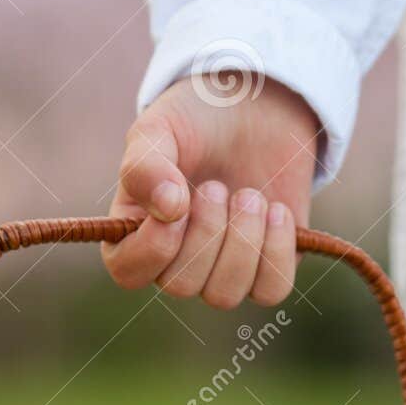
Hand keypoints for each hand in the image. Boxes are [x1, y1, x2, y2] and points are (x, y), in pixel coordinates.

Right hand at [103, 74, 318, 307]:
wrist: (257, 108)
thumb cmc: (196, 119)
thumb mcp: (160, 128)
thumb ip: (146, 165)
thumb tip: (167, 209)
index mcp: (135, 231)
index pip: (128, 272)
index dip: (154, 247)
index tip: (178, 205)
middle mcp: (174, 261)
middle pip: (181, 286)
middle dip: (206, 233)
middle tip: (216, 186)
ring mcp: (220, 270)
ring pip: (224, 296)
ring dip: (242, 241)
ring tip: (250, 195)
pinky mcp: (266, 269)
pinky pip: (271, 290)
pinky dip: (276, 251)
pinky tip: (276, 211)